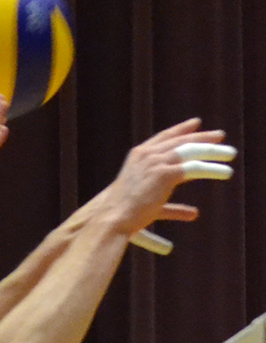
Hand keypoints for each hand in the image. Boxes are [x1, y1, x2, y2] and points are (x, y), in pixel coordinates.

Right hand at [100, 119, 229, 236]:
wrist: (112, 217)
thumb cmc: (125, 215)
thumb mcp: (150, 205)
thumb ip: (173, 208)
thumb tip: (195, 214)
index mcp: (138, 156)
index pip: (163, 137)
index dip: (180, 130)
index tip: (195, 124)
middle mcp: (147, 155)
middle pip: (180, 141)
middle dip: (202, 137)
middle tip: (220, 136)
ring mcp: (155, 162)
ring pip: (190, 151)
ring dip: (212, 152)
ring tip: (230, 154)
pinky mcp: (164, 174)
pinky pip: (193, 168)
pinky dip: (211, 169)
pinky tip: (225, 172)